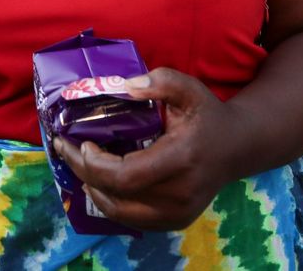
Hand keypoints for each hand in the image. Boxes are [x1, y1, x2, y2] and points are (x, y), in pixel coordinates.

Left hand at [53, 68, 241, 231]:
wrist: (236, 147)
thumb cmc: (206, 115)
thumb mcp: (189, 88)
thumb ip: (161, 81)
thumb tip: (126, 86)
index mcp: (181, 159)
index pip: (126, 176)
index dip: (96, 165)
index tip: (83, 144)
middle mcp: (180, 193)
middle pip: (118, 196)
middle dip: (84, 173)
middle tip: (66, 150)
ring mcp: (178, 213)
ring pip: (121, 213)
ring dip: (93, 190)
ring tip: (78, 166)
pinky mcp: (175, 221)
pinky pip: (133, 220)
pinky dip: (110, 203)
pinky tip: (98, 184)